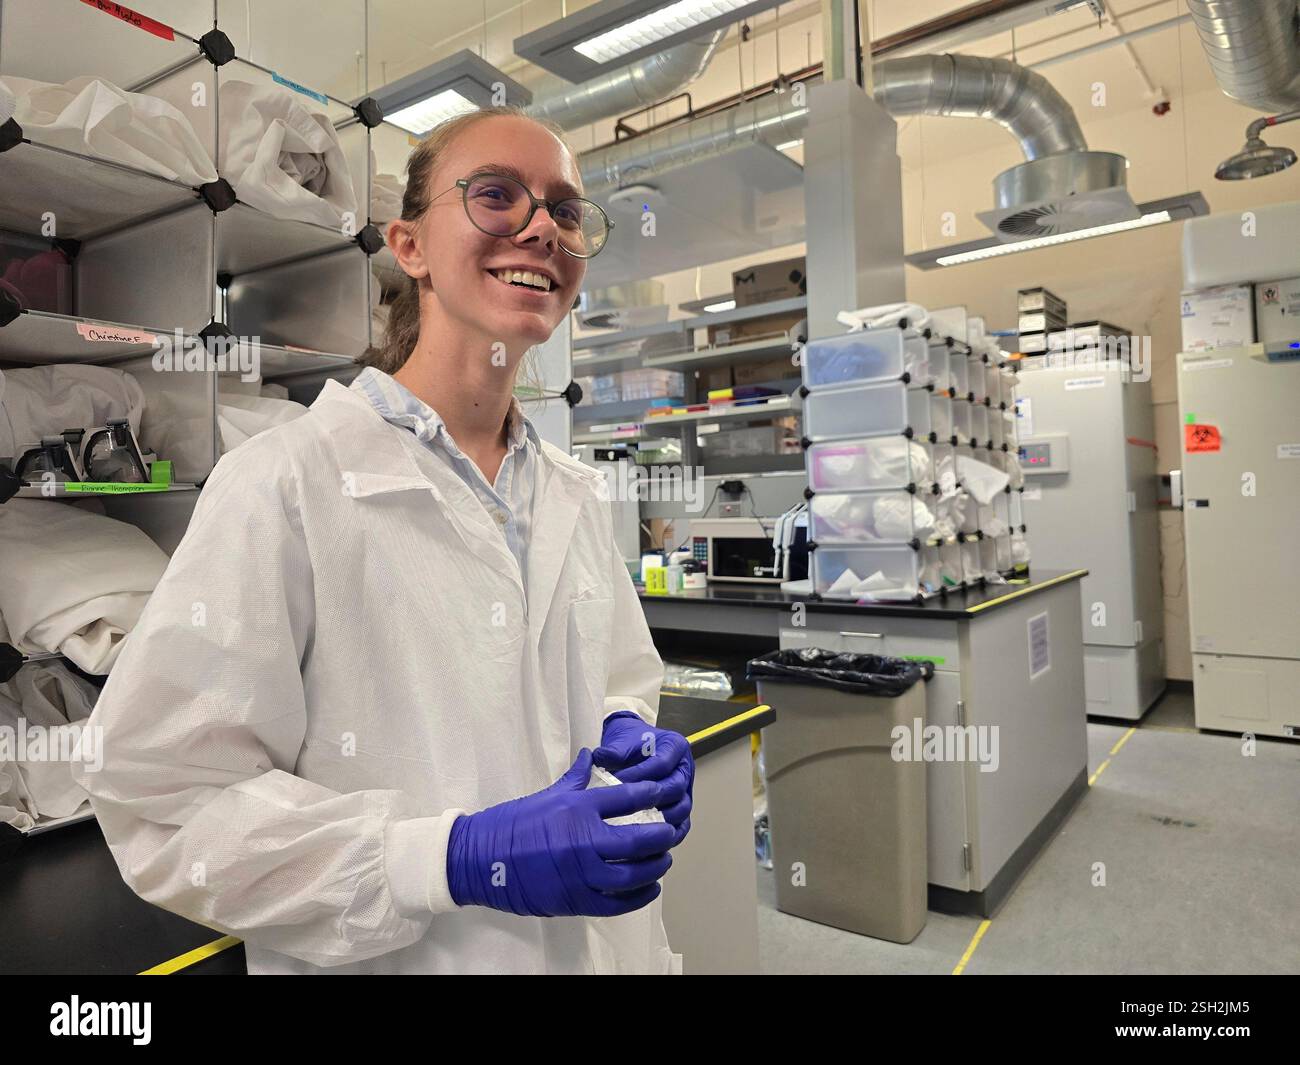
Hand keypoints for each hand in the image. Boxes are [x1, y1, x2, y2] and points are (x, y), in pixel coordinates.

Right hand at [447, 749, 675, 917]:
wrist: (478, 860)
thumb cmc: (511, 824)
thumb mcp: (546, 795)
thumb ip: (576, 778)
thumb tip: (591, 754)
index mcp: (576, 809)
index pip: (626, 798)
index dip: (649, 794)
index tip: (660, 793)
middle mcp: (582, 840)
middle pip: (637, 839)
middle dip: (661, 836)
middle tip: (670, 831)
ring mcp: (579, 873)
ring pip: (631, 873)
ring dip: (654, 867)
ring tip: (664, 860)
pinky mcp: (573, 900)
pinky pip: (616, 902)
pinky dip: (638, 896)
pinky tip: (650, 888)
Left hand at [594, 713, 693, 845]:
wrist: (634, 747)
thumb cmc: (630, 743)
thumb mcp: (621, 739)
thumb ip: (613, 750)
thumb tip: (600, 758)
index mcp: (674, 746)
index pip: (660, 764)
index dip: (638, 776)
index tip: (617, 783)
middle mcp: (684, 768)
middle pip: (675, 788)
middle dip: (649, 799)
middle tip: (625, 808)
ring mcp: (685, 789)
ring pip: (681, 809)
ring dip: (660, 819)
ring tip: (637, 826)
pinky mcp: (680, 808)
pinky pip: (681, 825)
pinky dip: (668, 835)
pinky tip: (650, 841)